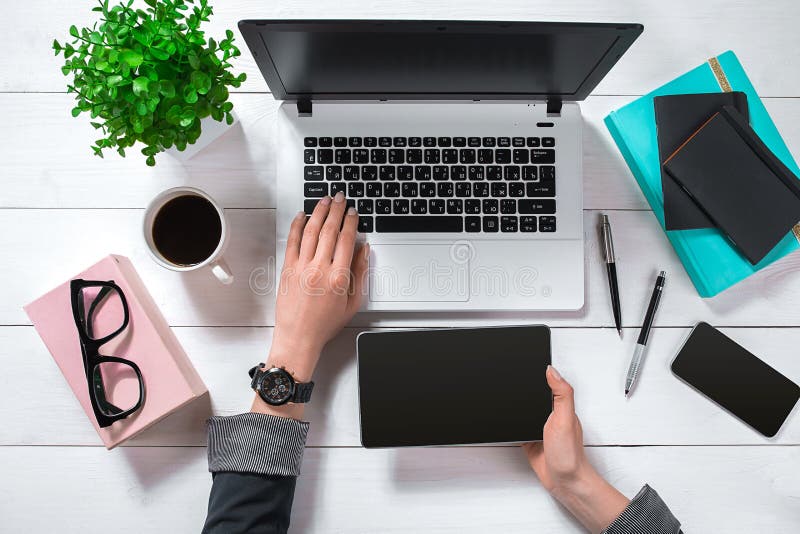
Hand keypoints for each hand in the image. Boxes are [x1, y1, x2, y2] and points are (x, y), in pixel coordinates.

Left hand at [252, 192, 368, 417]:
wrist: (298, 338)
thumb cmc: (324, 325)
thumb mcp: (352, 303)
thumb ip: (360, 273)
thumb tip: (364, 251)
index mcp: (339, 277)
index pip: (347, 240)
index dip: (351, 222)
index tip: (353, 212)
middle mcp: (319, 269)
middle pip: (329, 230)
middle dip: (336, 210)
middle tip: (340, 198)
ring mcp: (301, 268)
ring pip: (310, 231)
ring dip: (318, 212)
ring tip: (324, 201)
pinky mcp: (288, 269)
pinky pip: (292, 241)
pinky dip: (296, 226)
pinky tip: (301, 216)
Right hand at [522, 366, 628, 533]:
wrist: (564, 482)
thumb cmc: (569, 455)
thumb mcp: (565, 419)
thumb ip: (561, 394)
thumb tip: (552, 371)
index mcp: (560, 406)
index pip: (550, 384)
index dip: (540, 372)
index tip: (530, 360)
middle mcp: (550, 415)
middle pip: (533, 395)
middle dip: (524, 387)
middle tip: (511, 374)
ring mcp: (538, 428)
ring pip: (523, 410)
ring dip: (515, 406)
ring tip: (505, 391)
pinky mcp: (529, 439)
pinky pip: (516, 427)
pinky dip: (509, 424)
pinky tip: (506, 421)